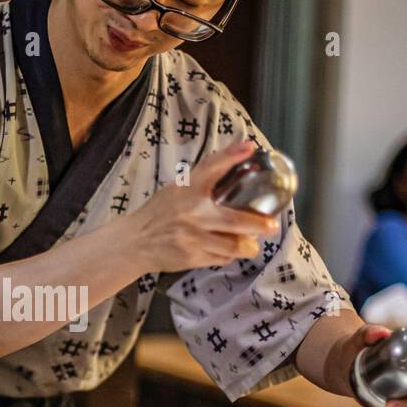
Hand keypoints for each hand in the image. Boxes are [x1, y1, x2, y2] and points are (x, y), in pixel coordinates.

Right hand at [128, 138, 279, 273]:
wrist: (135, 242)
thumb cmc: (160, 213)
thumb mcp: (178, 189)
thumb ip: (205, 177)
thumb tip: (240, 154)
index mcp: (186, 190)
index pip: (211, 167)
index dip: (232, 156)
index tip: (250, 147)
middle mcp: (191, 213)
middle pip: (234, 221)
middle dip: (259, 225)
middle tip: (272, 226)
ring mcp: (192, 238)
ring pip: (232, 245)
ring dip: (248, 245)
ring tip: (253, 243)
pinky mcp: (191, 258)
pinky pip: (220, 258)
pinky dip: (229, 255)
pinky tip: (228, 250)